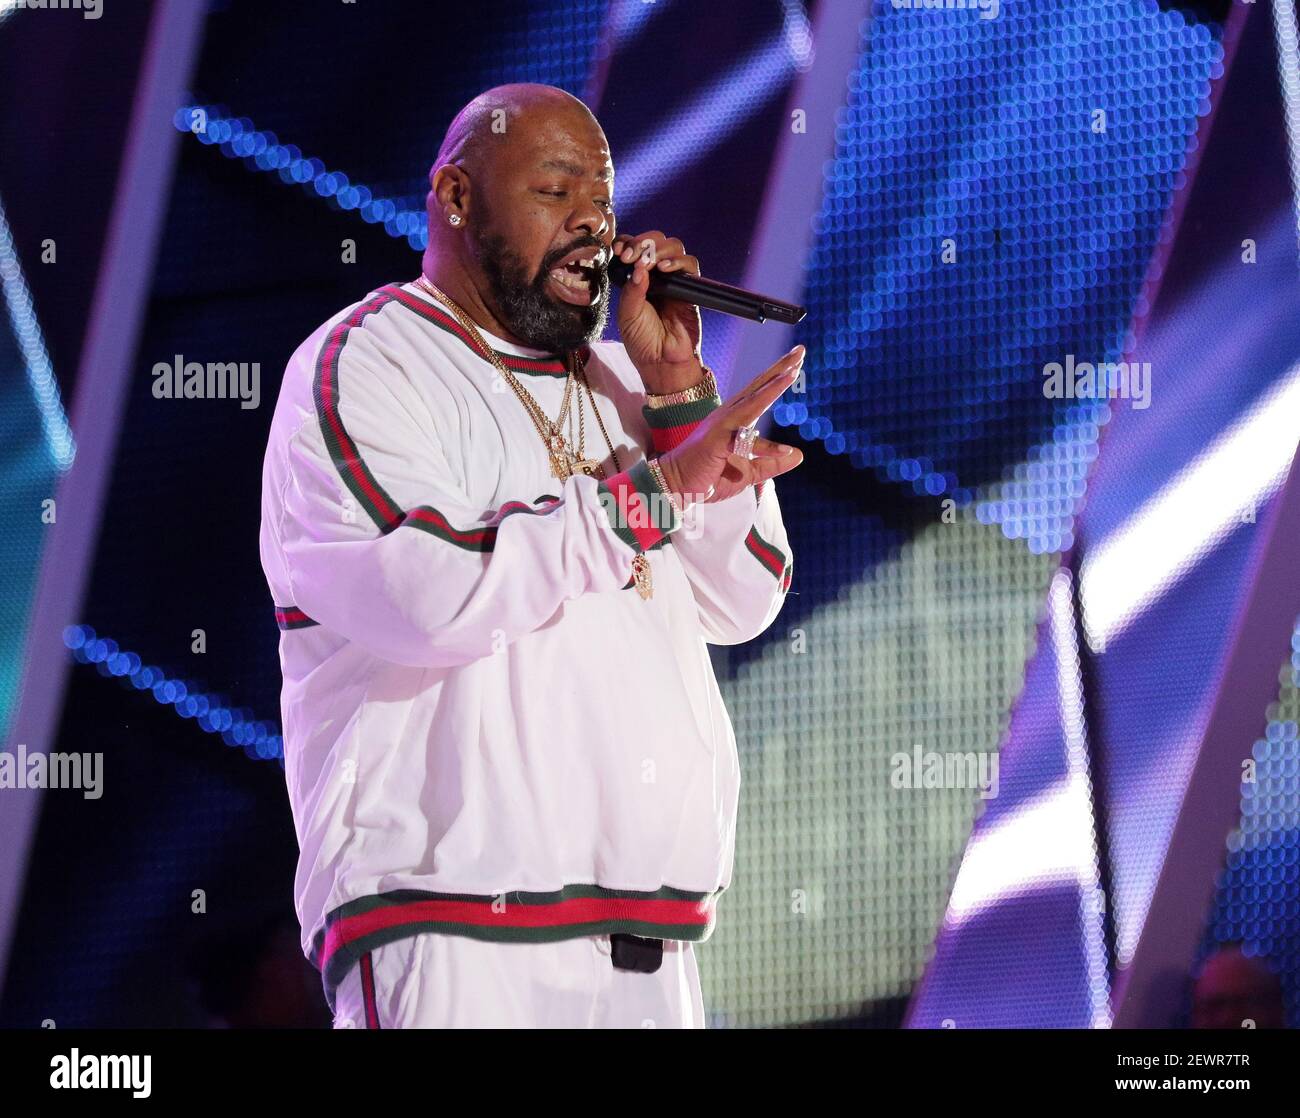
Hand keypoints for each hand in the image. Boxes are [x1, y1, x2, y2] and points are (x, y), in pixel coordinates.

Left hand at [612, 230, 701, 390]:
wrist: (663, 363)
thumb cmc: (643, 342)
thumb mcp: (627, 315)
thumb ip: (631, 289)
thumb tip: (639, 266)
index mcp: (636, 278)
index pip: (633, 248)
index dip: (627, 243)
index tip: (619, 250)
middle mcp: (656, 275)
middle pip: (655, 241)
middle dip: (642, 243)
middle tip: (632, 256)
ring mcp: (674, 280)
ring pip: (673, 247)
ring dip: (659, 249)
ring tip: (649, 264)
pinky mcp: (691, 288)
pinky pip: (690, 265)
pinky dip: (677, 262)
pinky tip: (664, 269)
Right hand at [658, 346, 805, 504]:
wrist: (676, 486)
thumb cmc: (707, 476)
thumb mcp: (748, 472)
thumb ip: (772, 464)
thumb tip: (798, 455)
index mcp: (734, 419)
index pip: (759, 392)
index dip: (778, 375)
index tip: (797, 359)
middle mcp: (728, 416)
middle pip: (758, 387)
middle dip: (780, 368)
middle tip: (800, 350)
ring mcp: (721, 426)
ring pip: (752, 403)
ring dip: (772, 387)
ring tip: (792, 372)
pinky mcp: (716, 443)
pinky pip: (744, 442)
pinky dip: (766, 447)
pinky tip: (785, 450)